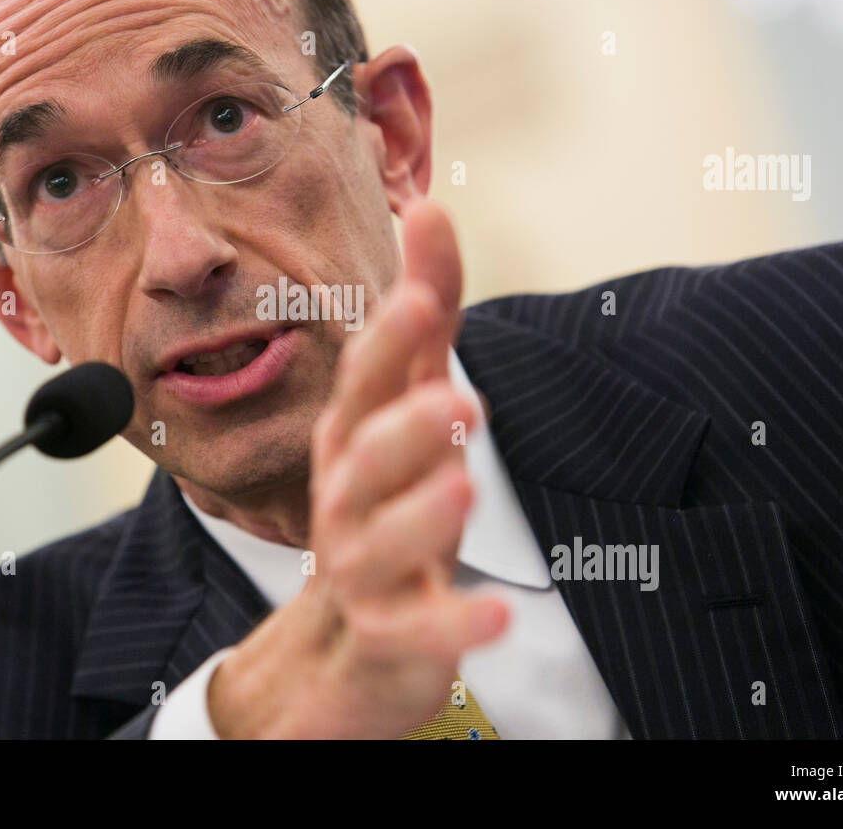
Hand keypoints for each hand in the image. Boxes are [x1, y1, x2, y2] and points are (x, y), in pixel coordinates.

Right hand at [208, 199, 509, 737]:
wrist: (347, 636)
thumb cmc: (383, 498)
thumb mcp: (404, 405)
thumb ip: (423, 315)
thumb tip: (429, 205)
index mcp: (352, 436)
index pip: (366, 380)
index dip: (391, 338)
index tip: (421, 298)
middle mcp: (345, 497)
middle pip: (362, 460)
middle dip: (403, 427)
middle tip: (457, 402)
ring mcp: (360, 569)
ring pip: (378, 542)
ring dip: (418, 515)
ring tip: (462, 484)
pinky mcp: (390, 632)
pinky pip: (416, 628)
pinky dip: (451, 622)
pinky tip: (496, 615)